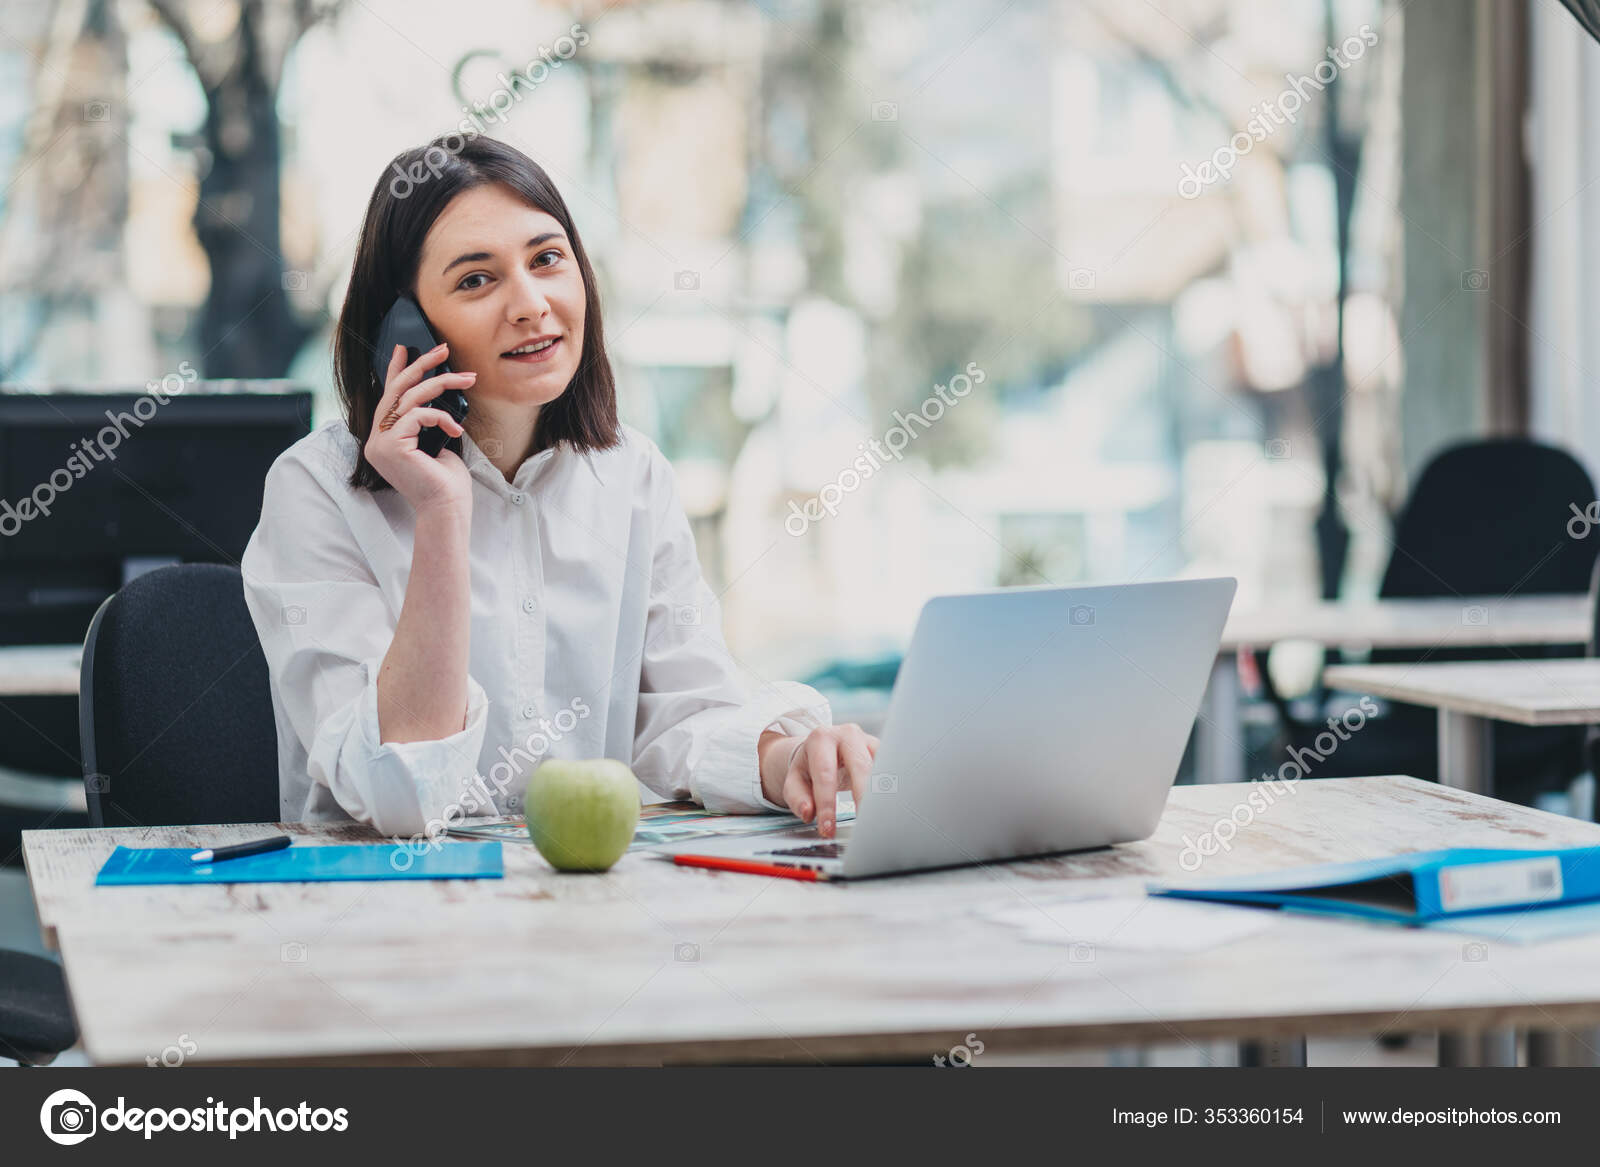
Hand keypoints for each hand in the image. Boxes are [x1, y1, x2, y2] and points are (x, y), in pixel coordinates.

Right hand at [364, 342, 475, 515]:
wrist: (448, 508)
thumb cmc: (447, 482)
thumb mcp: (436, 442)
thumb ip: (425, 420)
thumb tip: (433, 393)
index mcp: (385, 440)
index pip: (389, 397)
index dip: (396, 370)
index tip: (405, 348)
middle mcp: (376, 441)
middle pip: (396, 391)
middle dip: (421, 365)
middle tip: (442, 348)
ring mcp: (379, 444)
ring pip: (409, 398)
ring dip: (441, 383)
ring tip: (467, 379)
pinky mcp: (391, 446)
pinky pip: (417, 415)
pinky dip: (440, 416)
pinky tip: (455, 428)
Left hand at [766, 724, 880, 838]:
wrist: (824, 746)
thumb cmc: (810, 765)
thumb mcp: (795, 779)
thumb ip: (797, 797)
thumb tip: (808, 813)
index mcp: (821, 738)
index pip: (826, 775)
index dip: (827, 805)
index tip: (828, 828)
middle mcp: (848, 735)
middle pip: (861, 767)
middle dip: (864, 798)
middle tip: (864, 824)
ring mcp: (868, 740)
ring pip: (882, 766)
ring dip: (882, 793)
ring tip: (880, 817)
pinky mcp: (883, 750)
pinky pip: (891, 769)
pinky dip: (889, 789)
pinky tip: (889, 806)